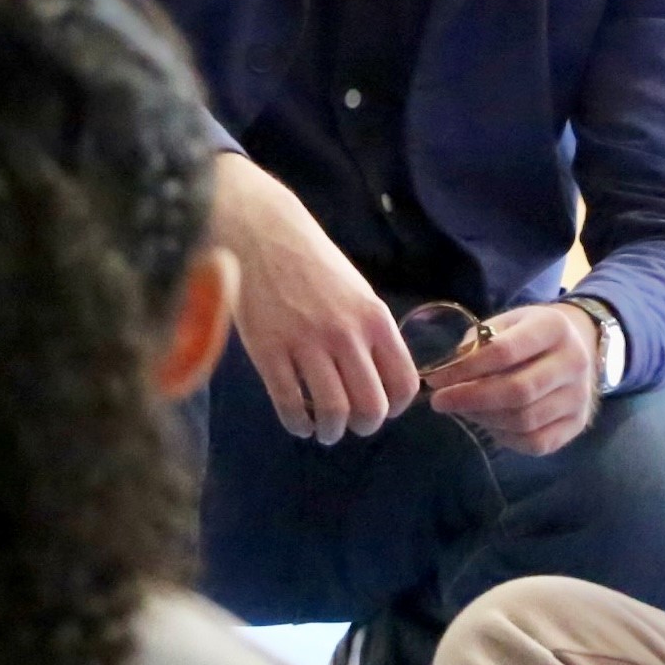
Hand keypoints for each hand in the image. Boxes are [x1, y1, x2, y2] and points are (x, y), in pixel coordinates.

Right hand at [210, 154, 419, 443]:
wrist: (261, 233)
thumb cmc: (311, 262)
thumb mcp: (355, 291)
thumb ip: (368, 332)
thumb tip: (378, 378)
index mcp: (374, 318)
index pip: (403, 382)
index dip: (396, 407)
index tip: (383, 409)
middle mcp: (346, 334)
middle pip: (370, 405)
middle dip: (363, 425)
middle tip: (352, 425)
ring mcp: (306, 343)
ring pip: (332, 411)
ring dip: (331, 431)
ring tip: (324, 431)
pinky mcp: (268, 351)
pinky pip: (290, 404)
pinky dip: (298, 424)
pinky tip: (299, 424)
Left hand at [423, 303, 601, 455]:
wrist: (578, 345)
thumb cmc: (529, 333)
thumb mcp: (506, 323)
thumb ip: (478, 343)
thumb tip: (445, 374)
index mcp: (553, 327)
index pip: (504, 352)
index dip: (466, 369)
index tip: (437, 379)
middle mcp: (574, 362)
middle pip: (518, 391)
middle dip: (471, 399)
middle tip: (441, 402)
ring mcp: (580, 396)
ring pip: (525, 420)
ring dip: (485, 419)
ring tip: (463, 409)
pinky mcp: (578, 424)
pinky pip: (537, 442)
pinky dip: (506, 438)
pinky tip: (489, 423)